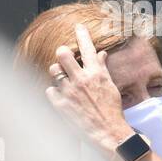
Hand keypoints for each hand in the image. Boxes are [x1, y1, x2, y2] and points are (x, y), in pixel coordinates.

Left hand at [45, 24, 132, 155]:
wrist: (108, 133)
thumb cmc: (112, 111)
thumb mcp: (110, 87)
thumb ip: (102, 68)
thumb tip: (100, 54)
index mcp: (96, 74)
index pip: (87, 49)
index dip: (82, 35)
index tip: (78, 27)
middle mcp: (81, 80)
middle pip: (62, 54)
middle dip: (62, 54)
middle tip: (64, 58)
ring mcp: (69, 91)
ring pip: (53, 70)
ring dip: (57, 73)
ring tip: (64, 81)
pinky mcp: (59, 103)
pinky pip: (50, 90)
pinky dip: (55, 93)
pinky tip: (63, 99)